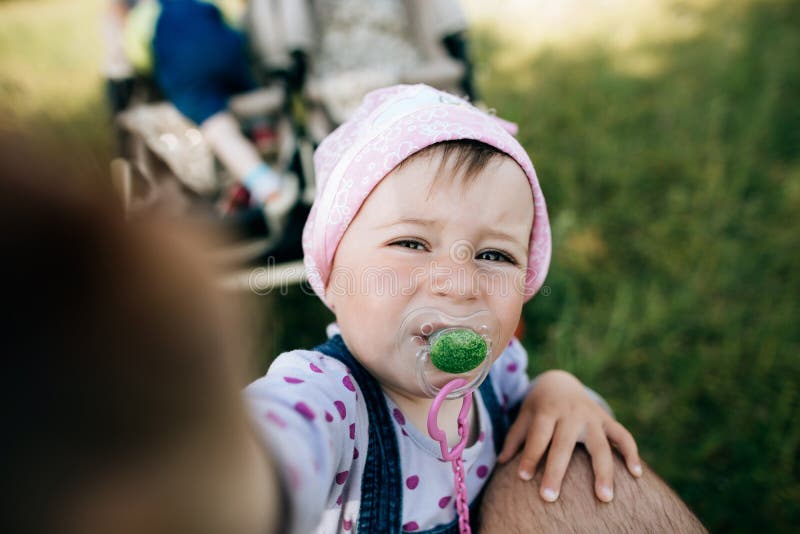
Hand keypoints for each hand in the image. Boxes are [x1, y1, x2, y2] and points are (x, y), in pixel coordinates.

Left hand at [497, 370, 641, 502]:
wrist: (560, 382)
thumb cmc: (539, 406)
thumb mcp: (524, 415)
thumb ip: (515, 438)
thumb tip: (501, 462)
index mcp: (548, 411)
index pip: (538, 437)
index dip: (529, 456)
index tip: (522, 477)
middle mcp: (571, 414)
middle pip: (563, 445)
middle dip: (556, 471)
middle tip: (549, 497)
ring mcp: (592, 417)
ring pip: (600, 445)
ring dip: (603, 471)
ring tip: (604, 497)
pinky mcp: (607, 419)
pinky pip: (623, 436)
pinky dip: (631, 453)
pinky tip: (637, 474)